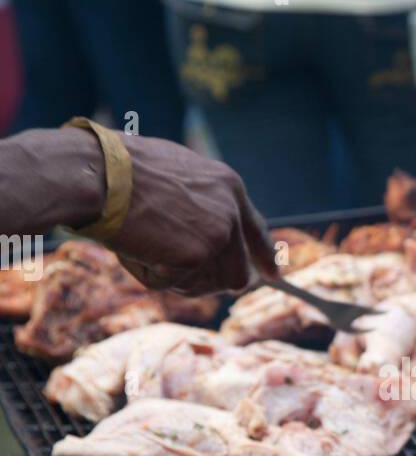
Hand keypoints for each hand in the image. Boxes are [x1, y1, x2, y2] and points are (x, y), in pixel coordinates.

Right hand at [107, 136, 277, 295]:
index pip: (256, 231)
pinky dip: (151, 275)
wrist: (101, 174)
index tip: (274, 275)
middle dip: (213, 283)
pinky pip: (174, 285)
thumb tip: (201, 232)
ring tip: (147, 250)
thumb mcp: (176, 174)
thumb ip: (199, 202)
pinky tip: (136, 248)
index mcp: (229, 186)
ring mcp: (218, 235)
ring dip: (178, 279)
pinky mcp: (197, 256)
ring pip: (209, 285)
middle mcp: (231, 212)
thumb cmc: (122, 170)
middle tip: (186, 280)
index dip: (264, 257)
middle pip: (238, 272)